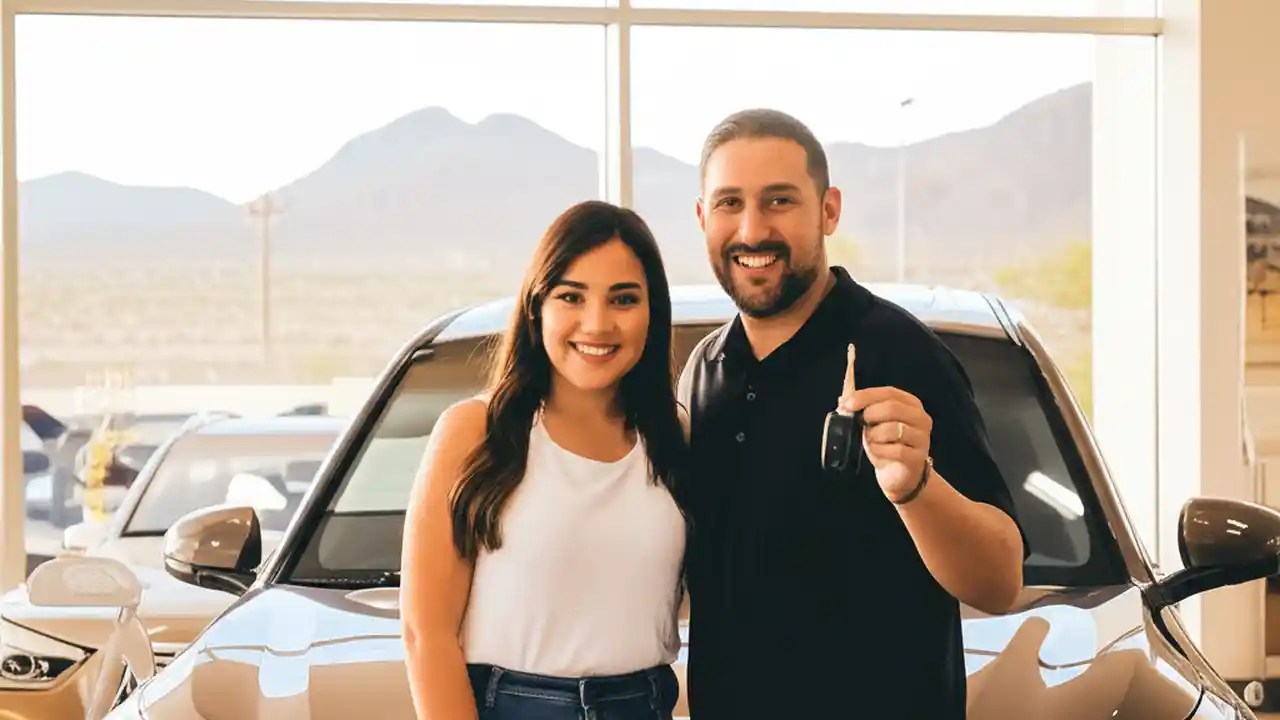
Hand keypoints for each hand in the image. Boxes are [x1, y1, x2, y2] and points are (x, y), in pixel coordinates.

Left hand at [838, 387, 932, 501]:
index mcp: (910, 404)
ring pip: (893, 429)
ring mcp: (922, 438)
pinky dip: (880, 450)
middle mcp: (920, 418)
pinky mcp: (917, 457)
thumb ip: (861, 410)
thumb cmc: (886, 445)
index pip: (889, 392)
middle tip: (861, 424)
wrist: (898, 475)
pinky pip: (896, 450)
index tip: (847, 404)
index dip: (866, 396)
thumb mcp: (872, 424)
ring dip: (874, 435)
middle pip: (893, 408)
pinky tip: (877, 452)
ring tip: (871, 441)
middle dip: (870, 415)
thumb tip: (842, 400)